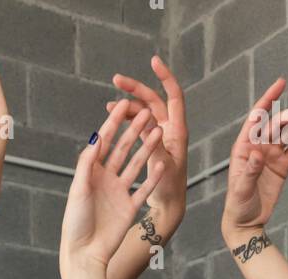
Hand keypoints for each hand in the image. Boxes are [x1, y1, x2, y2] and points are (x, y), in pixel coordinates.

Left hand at [60, 101, 165, 272]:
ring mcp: (120, 193)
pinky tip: (162, 165)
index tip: (125, 104)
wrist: (85, 253)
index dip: (114, 123)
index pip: (105, 142)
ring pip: (136, 166)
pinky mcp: (129, 208)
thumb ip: (87, 163)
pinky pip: (143, 190)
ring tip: (159, 132)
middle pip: (123, 150)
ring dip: (147, 149)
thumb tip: (96, 137)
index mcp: (91, 173)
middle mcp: (106, 180)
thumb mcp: (79, 189)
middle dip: (134, 131)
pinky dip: (153, 178)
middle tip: (147, 113)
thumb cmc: (76, 223)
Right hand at [105, 54, 187, 234]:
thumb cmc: (170, 192)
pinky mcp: (151, 147)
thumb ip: (155, 146)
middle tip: (116, 80)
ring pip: (143, 114)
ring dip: (127, 107)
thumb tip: (147, 125)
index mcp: (177, 131)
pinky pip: (137, 128)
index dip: (165, 77)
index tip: (153, 61)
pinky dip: (126, 122)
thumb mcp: (163, 169)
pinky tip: (113, 120)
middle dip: (135, 89)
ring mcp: (160, 138)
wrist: (169, 209)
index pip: (174, 95)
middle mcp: (170, 130)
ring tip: (110, 106)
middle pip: (153, 101)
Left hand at [221, 78, 287, 242]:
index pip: (257, 118)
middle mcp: (259, 147)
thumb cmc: (237, 206)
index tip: (281, 83)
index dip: (268, 99)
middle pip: (279, 124)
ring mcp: (272, 155)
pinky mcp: (283, 166)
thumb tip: (257, 154)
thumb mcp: (240, 190)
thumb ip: (249, 172)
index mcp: (244, 147)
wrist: (246, 222)